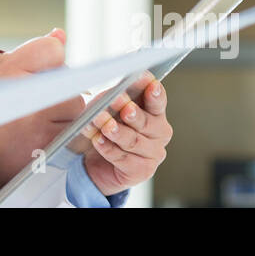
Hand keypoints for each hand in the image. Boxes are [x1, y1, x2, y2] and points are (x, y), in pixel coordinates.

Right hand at [0, 29, 85, 188]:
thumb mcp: (3, 71)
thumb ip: (35, 51)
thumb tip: (60, 35)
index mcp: (9, 72)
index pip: (53, 49)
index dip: (51, 58)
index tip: (40, 69)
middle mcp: (24, 97)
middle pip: (69, 80)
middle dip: (60, 88)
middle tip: (38, 99)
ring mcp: (39, 125)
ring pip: (76, 106)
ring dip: (66, 111)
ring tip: (40, 119)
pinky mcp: (52, 147)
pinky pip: (76, 130)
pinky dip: (67, 130)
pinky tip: (45, 134)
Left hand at [81, 70, 172, 196]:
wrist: (95, 160)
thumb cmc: (105, 125)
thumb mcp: (106, 107)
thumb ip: (109, 96)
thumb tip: (100, 89)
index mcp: (154, 111)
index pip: (157, 100)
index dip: (153, 93)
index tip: (150, 84)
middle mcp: (159, 132)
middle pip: (146, 121)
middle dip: (130, 112)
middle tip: (117, 101)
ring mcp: (153, 153)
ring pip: (134, 141)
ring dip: (116, 131)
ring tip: (103, 124)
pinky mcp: (142, 171)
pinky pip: (124, 159)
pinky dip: (109, 149)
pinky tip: (99, 141)